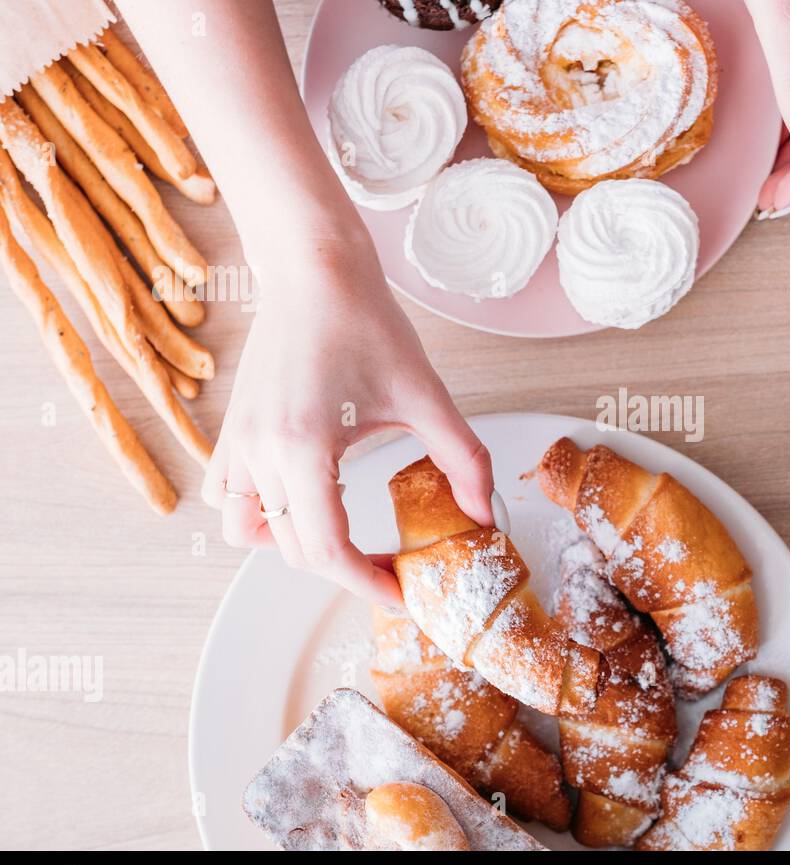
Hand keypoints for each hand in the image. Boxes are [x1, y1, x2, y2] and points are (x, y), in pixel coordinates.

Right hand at [201, 236, 494, 605]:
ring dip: (294, 544)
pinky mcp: (232, 428)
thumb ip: (463, 460)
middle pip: (294, 550)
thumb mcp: (427, 394)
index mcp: (303, 447)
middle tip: (390, 568)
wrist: (314, 270)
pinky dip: (261, 513)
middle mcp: (258, 451)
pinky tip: (307, 495)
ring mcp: (237, 441)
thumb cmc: (367, 322)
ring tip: (344, 531)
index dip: (367, 584)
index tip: (403, 593)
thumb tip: (484, 514)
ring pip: (249, 531)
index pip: (327, 549)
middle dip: (345, 570)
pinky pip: (229, 497)